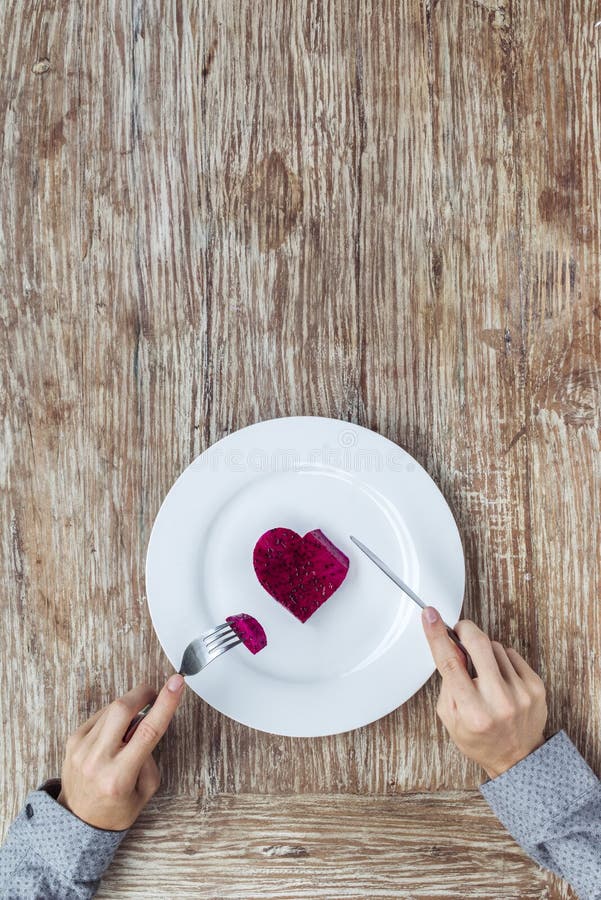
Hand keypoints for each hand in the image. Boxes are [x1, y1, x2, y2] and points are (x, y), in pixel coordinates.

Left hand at [57, 675, 185, 829]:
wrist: (77, 820)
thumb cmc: (115, 808)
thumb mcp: (145, 791)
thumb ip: (151, 758)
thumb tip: (145, 725)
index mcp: (119, 777)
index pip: (147, 731)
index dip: (165, 704)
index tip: (176, 683)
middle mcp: (97, 760)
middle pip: (122, 709)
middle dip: (142, 694)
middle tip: (153, 695)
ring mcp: (81, 749)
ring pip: (111, 709)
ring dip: (128, 708)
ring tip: (131, 727)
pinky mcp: (72, 740)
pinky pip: (99, 715)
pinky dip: (113, 716)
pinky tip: (115, 732)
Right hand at [421, 607, 547, 778]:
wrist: (518, 757)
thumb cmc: (479, 738)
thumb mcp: (450, 716)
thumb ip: (448, 681)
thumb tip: (450, 646)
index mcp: (473, 712)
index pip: (450, 663)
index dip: (437, 635)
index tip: (430, 615)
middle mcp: (499, 701)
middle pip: (478, 644)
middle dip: (465, 630)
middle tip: (459, 631)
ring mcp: (521, 693)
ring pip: (495, 647)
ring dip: (484, 652)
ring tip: (483, 672)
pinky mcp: (536, 686)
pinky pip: (511, 654)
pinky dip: (501, 659)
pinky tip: (499, 677)